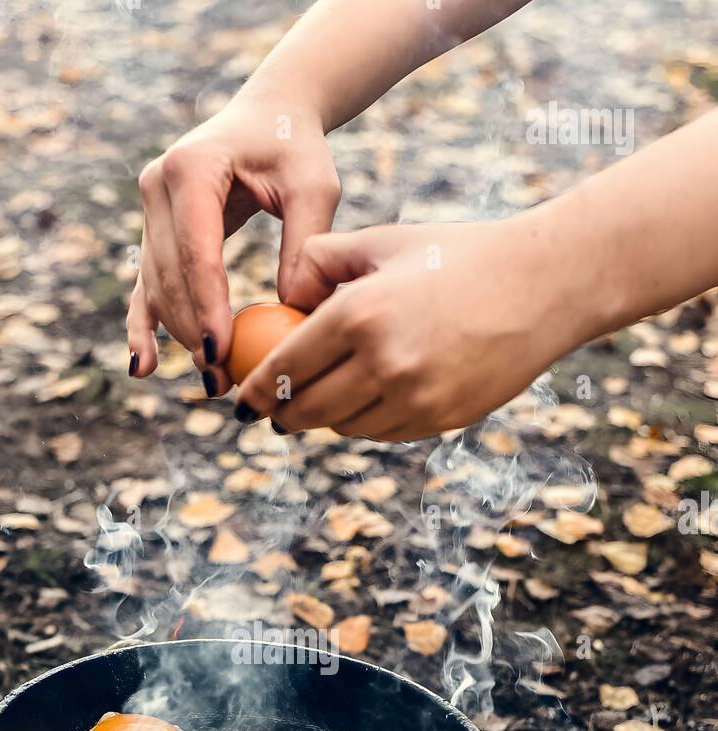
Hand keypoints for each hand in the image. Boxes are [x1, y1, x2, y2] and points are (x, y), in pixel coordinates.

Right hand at [126, 95, 339, 388]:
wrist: (268, 116)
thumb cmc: (294, 147)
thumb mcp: (314, 186)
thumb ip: (305, 243)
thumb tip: (294, 308)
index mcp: (191, 168)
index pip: (196, 253)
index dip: (207, 308)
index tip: (222, 353)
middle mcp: (157, 185)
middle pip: (172, 277)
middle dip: (195, 333)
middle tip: (224, 380)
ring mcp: (149, 208)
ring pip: (157, 287)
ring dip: (180, 338)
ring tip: (212, 382)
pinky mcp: (152, 229)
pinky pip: (145, 285)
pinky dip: (144, 327)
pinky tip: (142, 368)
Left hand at [233, 217, 587, 440]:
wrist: (543, 285)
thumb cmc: (457, 254)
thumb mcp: (383, 242)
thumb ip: (320, 263)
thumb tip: (279, 302)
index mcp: (359, 315)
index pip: (285, 368)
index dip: (256, 390)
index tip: (242, 400)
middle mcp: (383, 364)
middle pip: (307, 410)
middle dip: (282, 414)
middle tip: (271, 411)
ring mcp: (414, 399)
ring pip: (343, 427)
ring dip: (324, 419)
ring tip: (318, 402)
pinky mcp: (440, 419)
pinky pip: (382, 432)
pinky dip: (364, 422)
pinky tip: (365, 401)